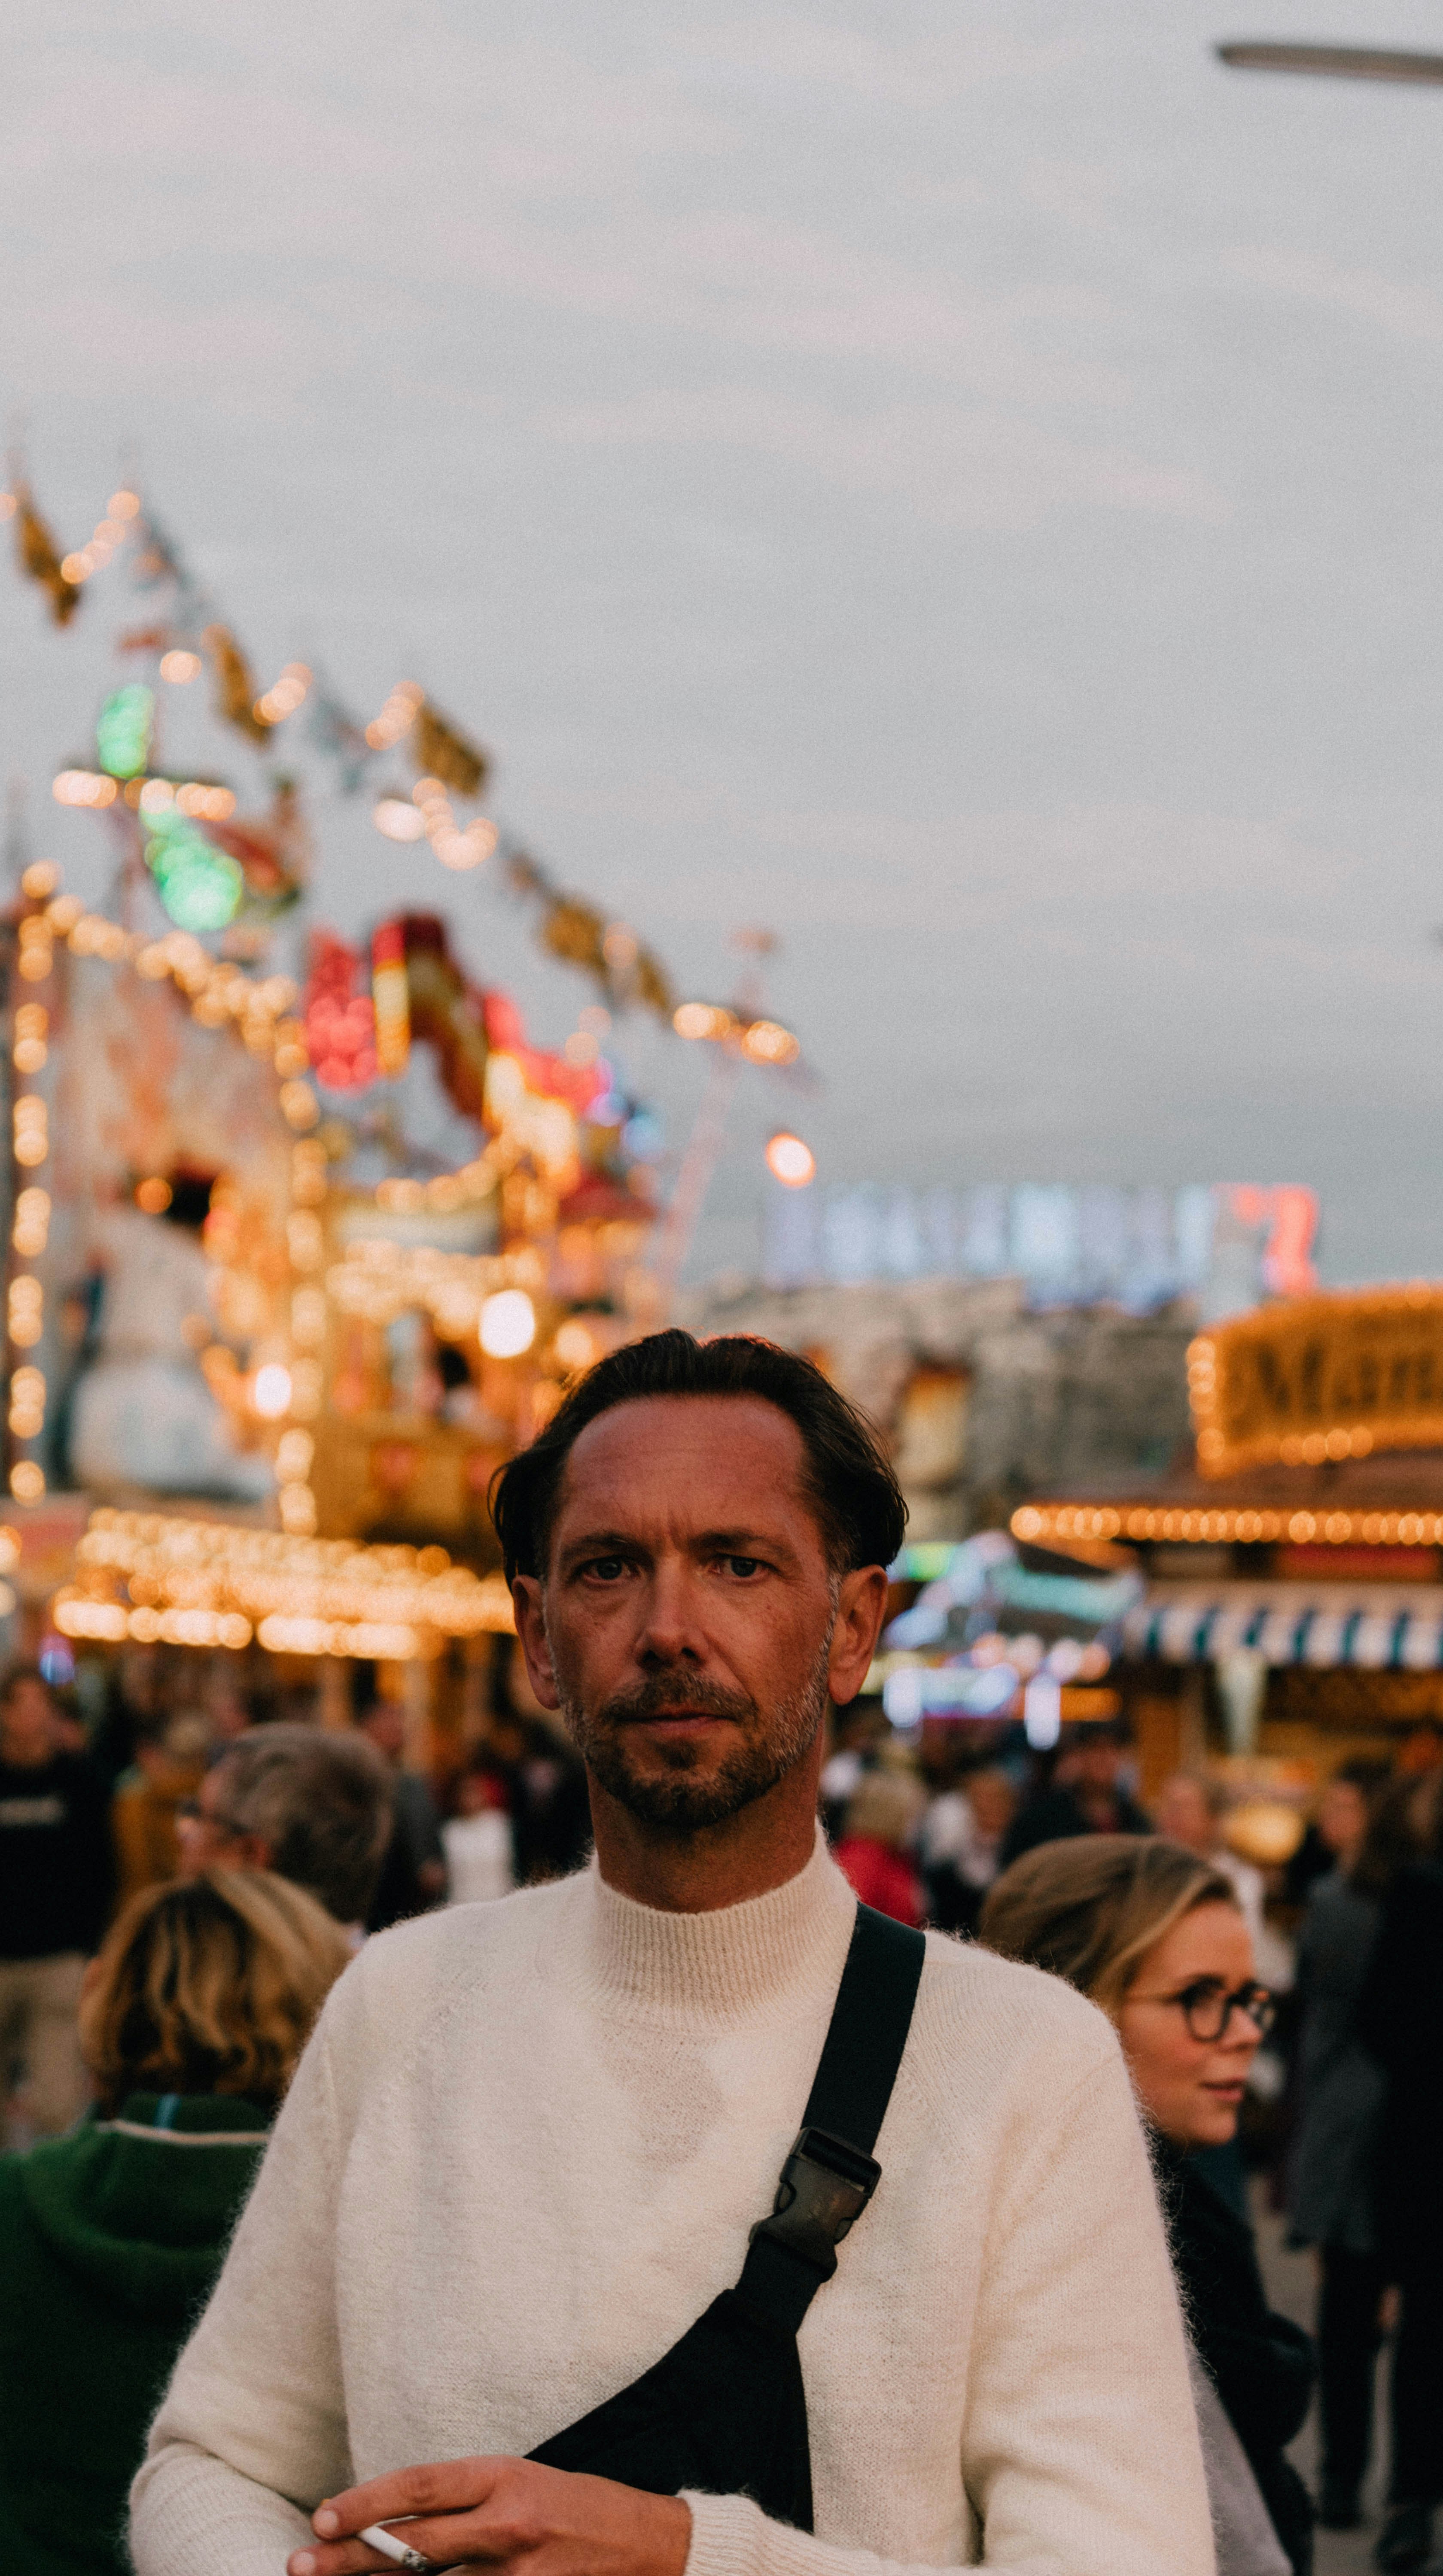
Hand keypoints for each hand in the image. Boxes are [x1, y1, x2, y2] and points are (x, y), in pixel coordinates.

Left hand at [288, 2456, 691, 2575]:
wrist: (651, 2547)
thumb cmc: (576, 2508)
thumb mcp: (521, 2482)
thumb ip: (464, 2502)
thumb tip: (394, 2524)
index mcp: (502, 2477)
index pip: (419, 2487)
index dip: (365, 2504)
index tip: (321, 2517)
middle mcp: (506, 2525)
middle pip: (411, 2547)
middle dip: (348, 2558)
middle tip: (299, 2564)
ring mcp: (517, 2575)